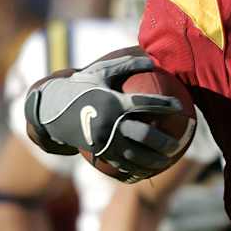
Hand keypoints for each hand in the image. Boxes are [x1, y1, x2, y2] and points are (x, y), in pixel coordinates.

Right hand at [24, 52, 186, 181]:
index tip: (180, 107)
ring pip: (134, 156)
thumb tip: (153, 60)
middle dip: (163, 142)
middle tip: (176, 145)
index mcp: (113, 102)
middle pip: (144, 136)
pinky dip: (135, 168)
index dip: (164, 105)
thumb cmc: (81, 87)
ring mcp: (102, 140)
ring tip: (166, 161)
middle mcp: (109, 123)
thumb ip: (126, 64)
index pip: (145, 103)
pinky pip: (120, 164)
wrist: (50, 109)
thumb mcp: (100, 71)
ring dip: (153, 161)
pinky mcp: (96, 152)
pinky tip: (147, 170)